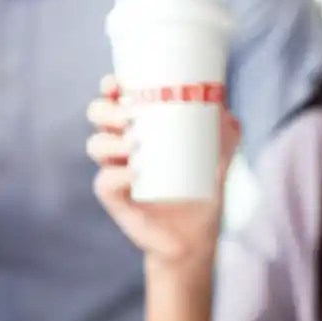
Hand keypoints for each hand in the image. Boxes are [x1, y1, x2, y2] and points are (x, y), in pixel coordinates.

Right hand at [86, 75, 239, 268]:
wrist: (195, 238)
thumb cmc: (201, 193)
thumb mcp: (220, 158)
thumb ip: (226, 133)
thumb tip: (225, 110)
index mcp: (137, 129)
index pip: (114, 100)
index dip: (110, 87)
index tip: (118, 82)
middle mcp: (120, 148)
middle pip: (97, 117)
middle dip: (107, 110)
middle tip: (132, 115)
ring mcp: (115, 173)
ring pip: (95, 146)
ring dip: (111, 140)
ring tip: (135, 144)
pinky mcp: (116, 200)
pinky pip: (104, 183)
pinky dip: (118, 175)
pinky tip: (134, 173)